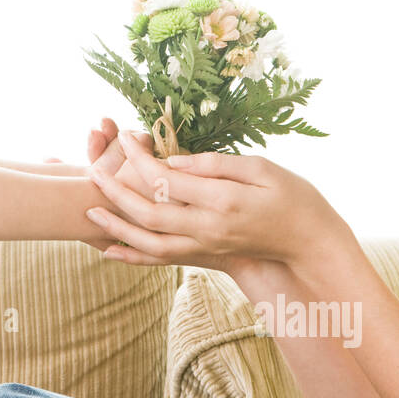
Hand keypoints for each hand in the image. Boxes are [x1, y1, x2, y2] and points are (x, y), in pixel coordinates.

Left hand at [84, 131, 347, 279]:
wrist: (309, 243)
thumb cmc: (292, 197)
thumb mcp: (261, 168)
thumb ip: (215, 164)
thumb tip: (173, 160)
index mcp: (222, 202)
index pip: (167, 180)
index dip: (140, 158)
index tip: (125, 136)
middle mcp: (208, 230)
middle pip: (150, 213)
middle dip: (116, 192)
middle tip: (93, 171)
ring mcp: (205, 247)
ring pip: (149, 243)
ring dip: (117, 229)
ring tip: (89, 213)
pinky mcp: (204, 256)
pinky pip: (161, 261)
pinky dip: (133, 256)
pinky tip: (109, 251)